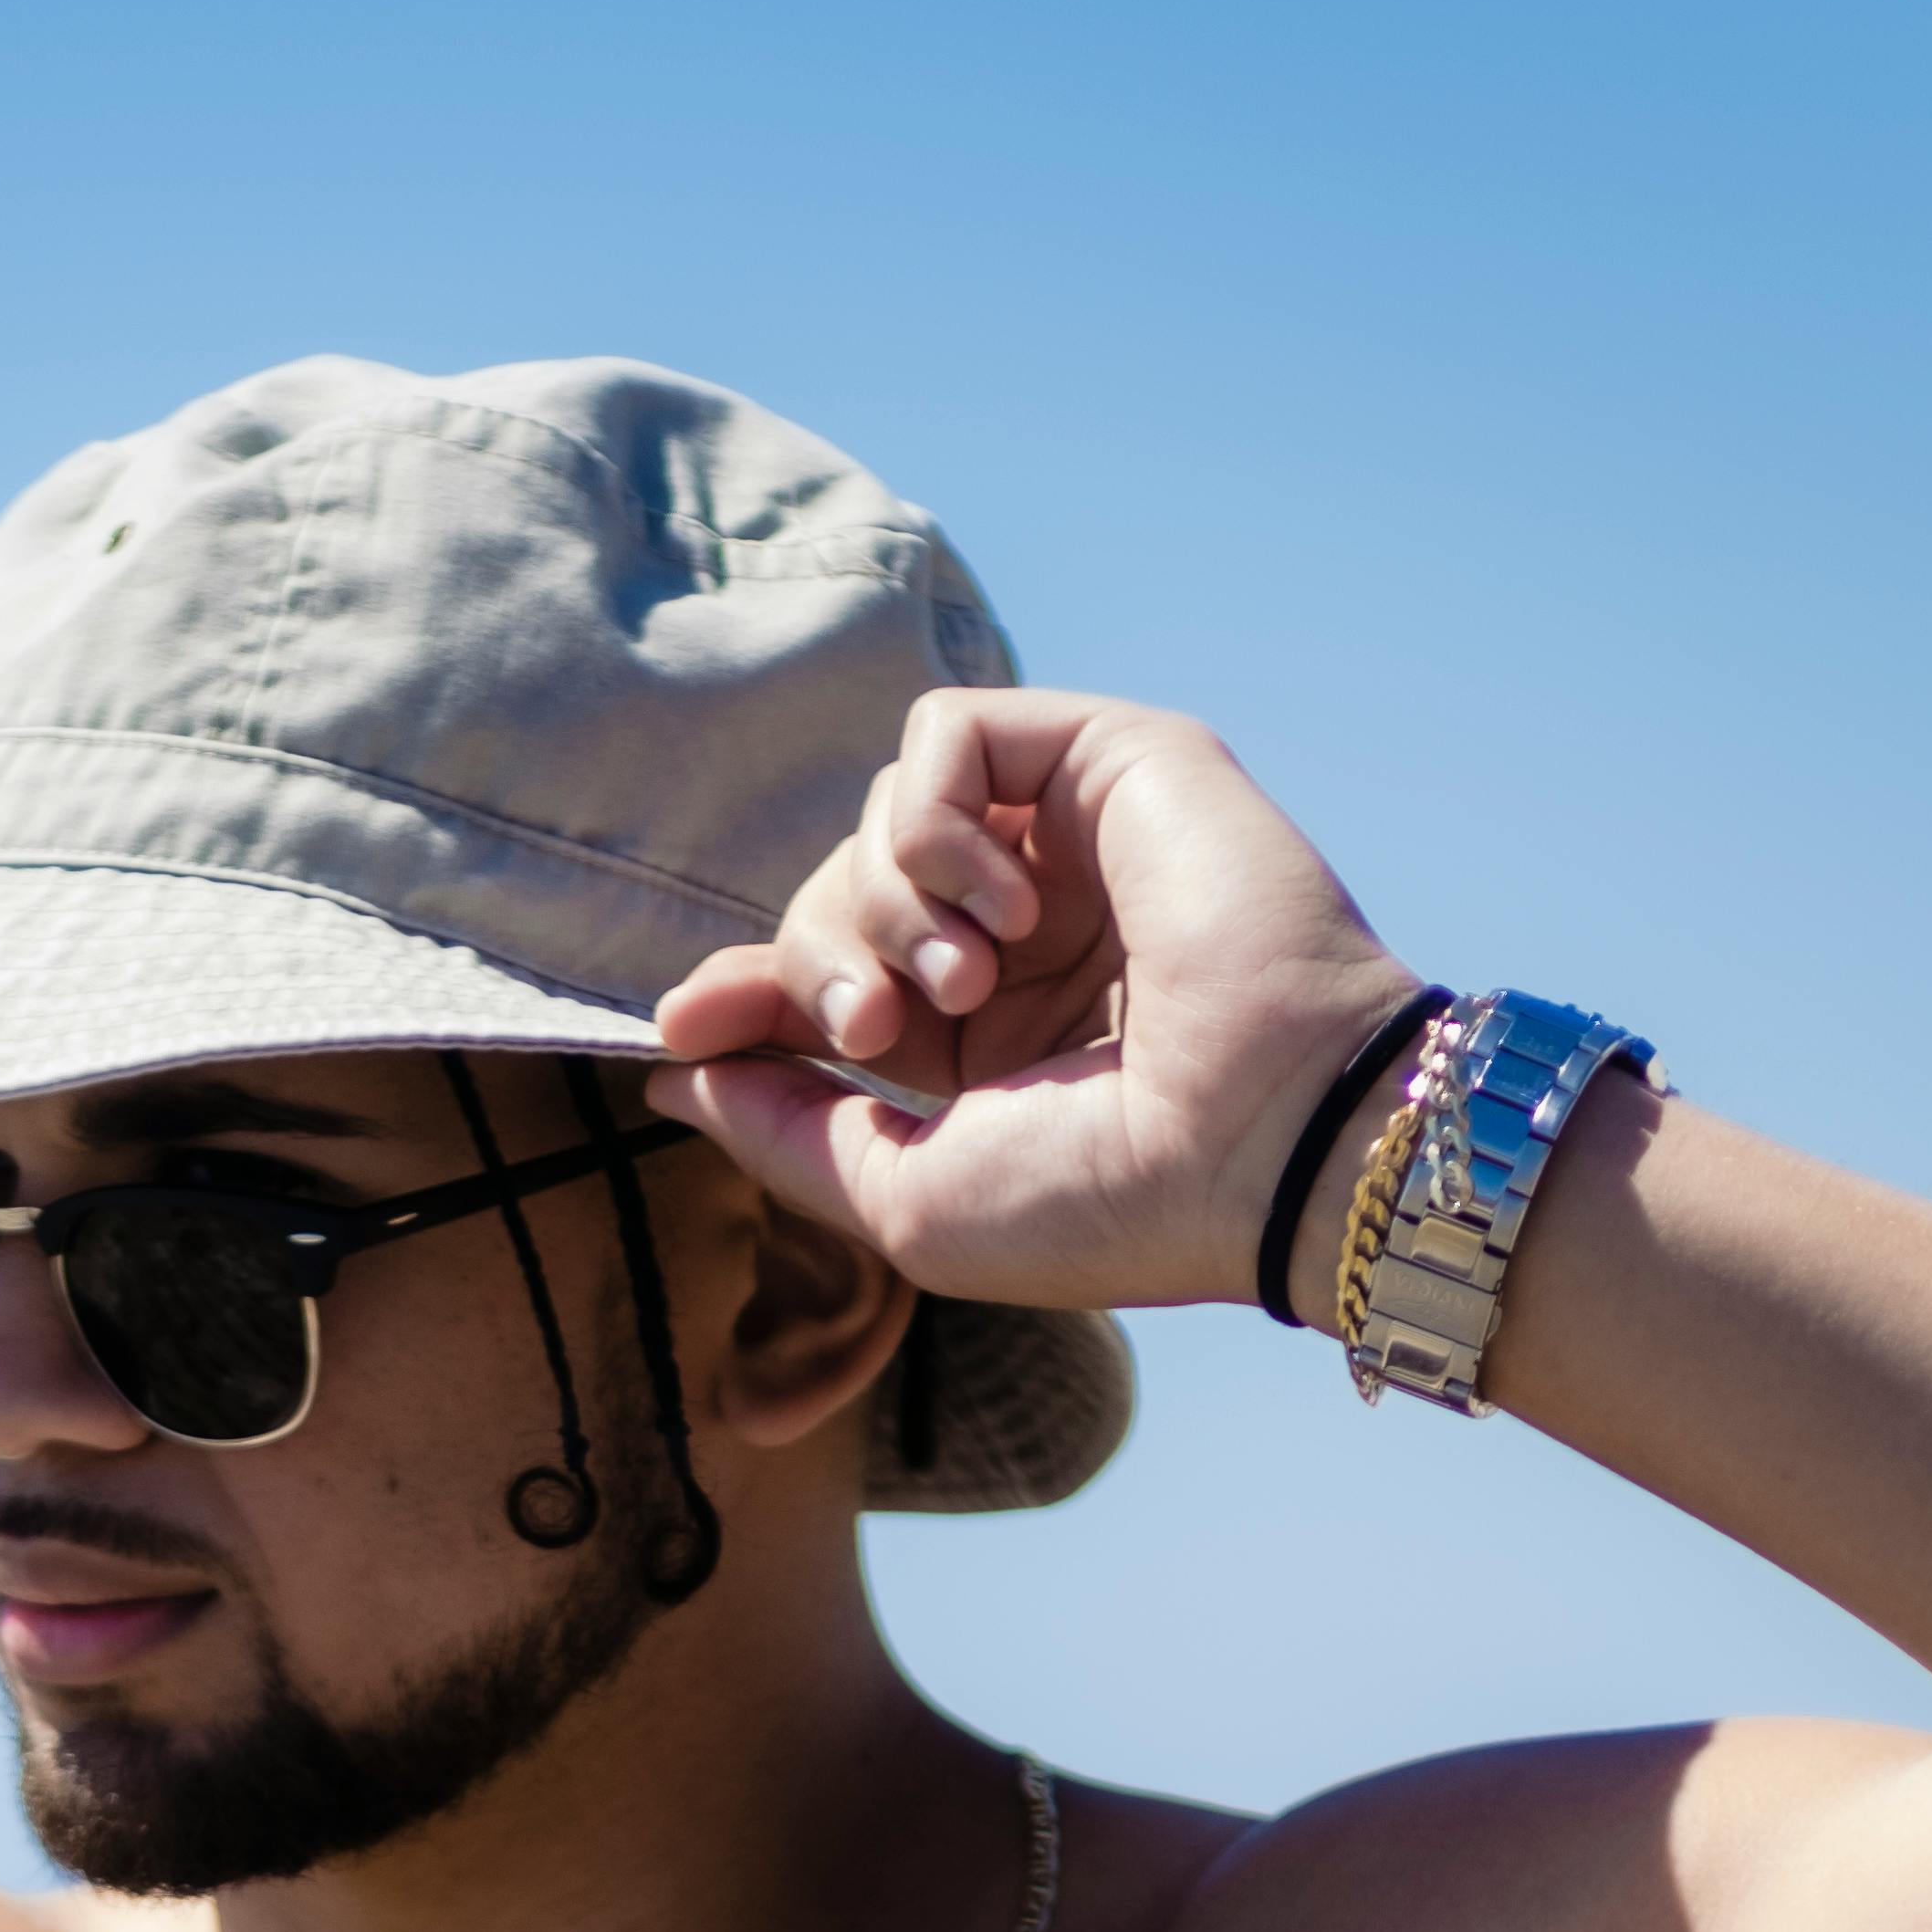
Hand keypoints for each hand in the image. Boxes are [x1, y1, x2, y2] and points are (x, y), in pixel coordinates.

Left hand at [648, 691, 1420, 1320]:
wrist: (1254, 1141)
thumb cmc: (1101, 1198)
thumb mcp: (901, 1196)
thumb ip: (783, 1128)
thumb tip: (677, 1067)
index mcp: (986, 1044)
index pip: (831, 977)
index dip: (749, 988)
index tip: (685, 1019)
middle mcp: (1027, 937)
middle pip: (835, 891)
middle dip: (817, 957)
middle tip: (876, 1031)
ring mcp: (1070, 847)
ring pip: (882, 815)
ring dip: (884, 903)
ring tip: (967, 984)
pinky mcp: (1108, 760)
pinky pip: (947, 734)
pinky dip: (935, 820)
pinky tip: (1003, 907)